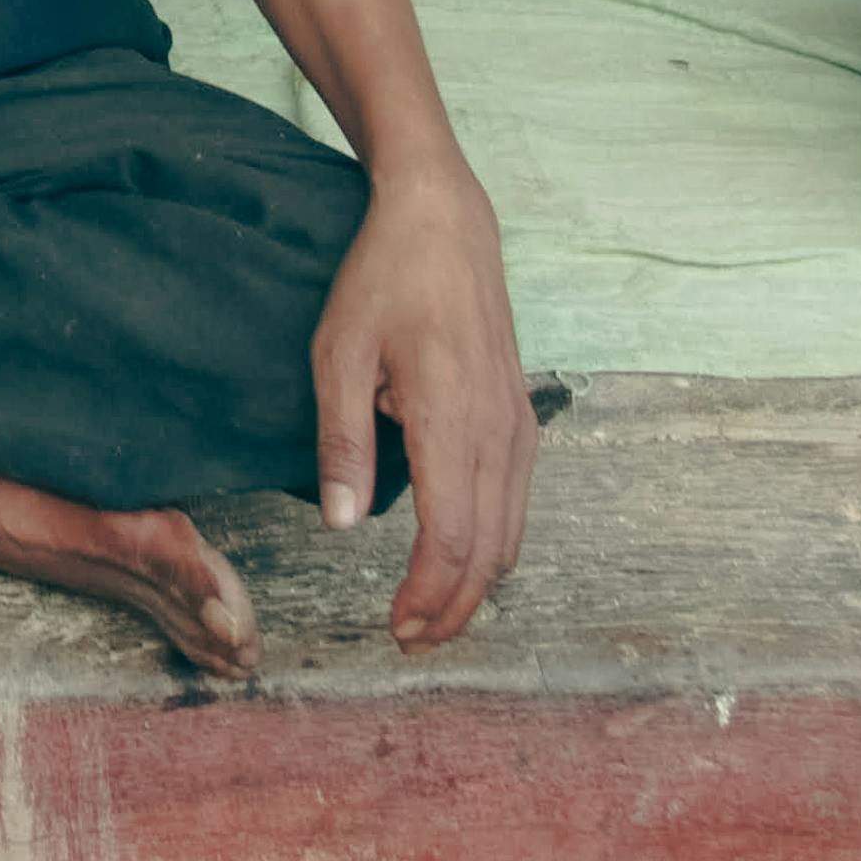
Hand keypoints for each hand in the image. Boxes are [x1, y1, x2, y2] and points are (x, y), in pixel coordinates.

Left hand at [309, 163, 531, 649]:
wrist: (444, 220)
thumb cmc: (383, 280)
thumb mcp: (338, 354)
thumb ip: (342, 443)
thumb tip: (340, 525)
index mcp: (449, 417)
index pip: (451, 537)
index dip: (426, 594)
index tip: (394, 627)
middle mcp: (497, 429)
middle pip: (488, 550)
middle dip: (452, 607)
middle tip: (409, 641)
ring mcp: (518, 423)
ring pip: (510, 532)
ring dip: (475, 583)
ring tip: (431, 615)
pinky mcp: (521, 416)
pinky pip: (516, 500)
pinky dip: (494, 545)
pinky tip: (462, 560)